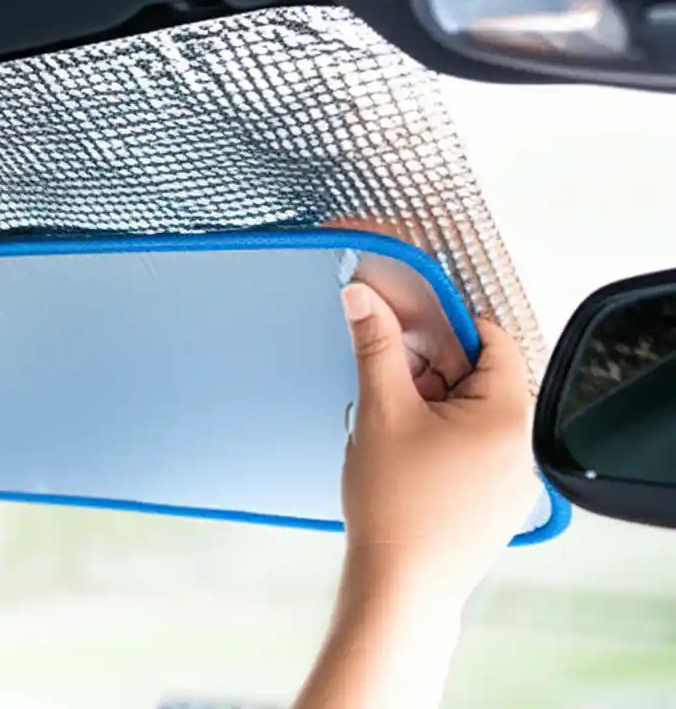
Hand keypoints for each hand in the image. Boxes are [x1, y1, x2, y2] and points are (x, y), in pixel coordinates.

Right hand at [340, 282, 540, 609]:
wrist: (399, 588)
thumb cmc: (396, 508)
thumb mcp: (381, 410)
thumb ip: (375, 345)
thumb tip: (362, 297)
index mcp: (510, 415)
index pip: (490, 340)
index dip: (443, 326)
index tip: (404, 326)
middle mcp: (522, 446)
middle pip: (478, 378)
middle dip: (426, 373)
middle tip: (385, 386)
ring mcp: (511, 480)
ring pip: (468, 416)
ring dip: (426, 409)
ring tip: (388, 432)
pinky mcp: (493, 505)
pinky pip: (468, 453)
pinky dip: (435, 443)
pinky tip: (401, 461)